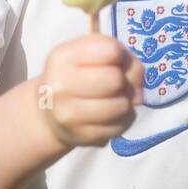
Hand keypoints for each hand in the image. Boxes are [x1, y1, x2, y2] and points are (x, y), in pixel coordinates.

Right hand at [36, 33, 144, 149]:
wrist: (48, 110)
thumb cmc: (76, 75)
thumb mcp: (90, 54)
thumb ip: (121, 58)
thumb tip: (138, 90)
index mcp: (63, 57)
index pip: (111, 51)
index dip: (122, 56)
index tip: (116, 62)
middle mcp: (60, 86)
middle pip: (116, 79)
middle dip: (125, 80)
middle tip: (119, 84)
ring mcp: (68, 115)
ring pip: (121, 105)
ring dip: (127, 101)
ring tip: (117, 99)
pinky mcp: (82, 137)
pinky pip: (121, 125)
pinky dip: (125, 118)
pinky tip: (113, 114)